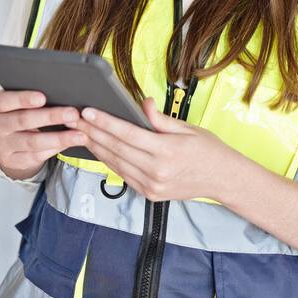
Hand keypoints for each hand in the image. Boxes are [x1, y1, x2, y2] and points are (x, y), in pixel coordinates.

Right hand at [0, 90, 86, 180]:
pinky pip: (35, 156)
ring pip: (32, 142)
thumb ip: (33, 98)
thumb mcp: (17, 103)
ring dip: (58, 138)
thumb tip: (61, 92)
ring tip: (79, 135)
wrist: (4, 141)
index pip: (6, 100)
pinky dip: (54, 150)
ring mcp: (3, 145)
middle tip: (72, 114)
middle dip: (50, 117)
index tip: (43, 97)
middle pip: (23, 120)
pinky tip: (68, 144)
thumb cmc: (17, 114)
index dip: (24, 99)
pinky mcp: (13, 161)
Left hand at [73, 97, 237, 201]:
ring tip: (79, 132)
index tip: (88, 111)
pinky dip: (109, 161)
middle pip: (116, 148)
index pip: (127, 133)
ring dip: (95, 146)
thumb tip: (143, 104)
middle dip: (92, 132)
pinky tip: (98, 149)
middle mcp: (156, 171)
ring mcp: (151, 185)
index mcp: (166, 151)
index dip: (104, 122)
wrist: (223, 180)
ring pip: (115, 163)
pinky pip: (123, 174)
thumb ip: (160, 119)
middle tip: (74, 118)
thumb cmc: (208, 150)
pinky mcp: (149, 193)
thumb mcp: (188, 128)